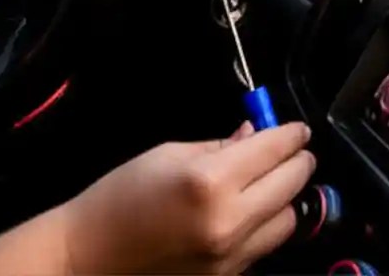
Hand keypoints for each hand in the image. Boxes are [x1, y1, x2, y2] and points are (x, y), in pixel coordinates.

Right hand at [62, 121, 314, 274]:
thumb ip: (219, 146)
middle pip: (291, 186)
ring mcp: (232, 257)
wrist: (90, 257)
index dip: (291, 135)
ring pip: (288, 221)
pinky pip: (265, 245)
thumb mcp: (168, 154)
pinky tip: (250, 211)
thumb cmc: (120, 196)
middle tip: (294, 152)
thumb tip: (254, 134)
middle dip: (297, 163)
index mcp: (210, 182)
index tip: (299, 130)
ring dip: (285, 197)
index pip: (273, 151)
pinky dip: (265, 224)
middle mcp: (230, 222)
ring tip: (271, 182)